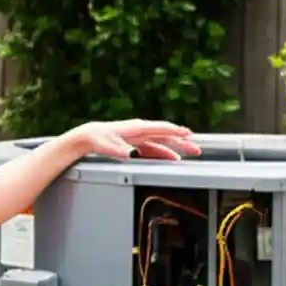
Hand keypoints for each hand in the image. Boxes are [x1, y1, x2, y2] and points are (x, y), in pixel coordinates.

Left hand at [67, 119, 201, 160]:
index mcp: (137, 128)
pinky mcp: (137, 143)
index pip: (160, 129)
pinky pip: (155, 147)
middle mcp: (141, 130)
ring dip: (176, 147)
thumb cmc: (98, 138)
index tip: (187, 134)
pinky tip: (172, 157)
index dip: (174, 131)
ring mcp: (140, 137)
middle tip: (195, 147)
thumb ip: (119, 149)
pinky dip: (165, 151)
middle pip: (165, 136)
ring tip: (189, 152)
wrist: (89, 136)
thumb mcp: (107, 145)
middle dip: (181, 141)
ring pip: (162, 141)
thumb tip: (129, 154)